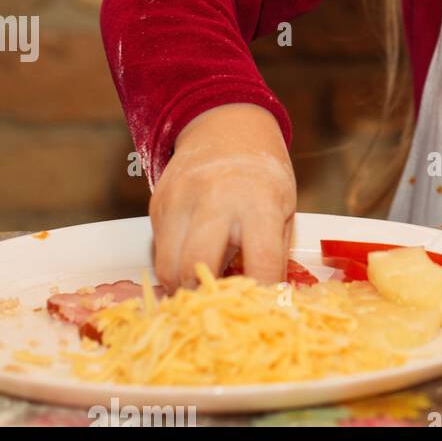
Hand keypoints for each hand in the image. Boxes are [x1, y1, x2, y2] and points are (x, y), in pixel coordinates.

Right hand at [149, 103, 295, 290]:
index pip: (261, 262)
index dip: (261, 294)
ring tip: (202, 290)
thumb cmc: (262, 175)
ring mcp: (181, 199)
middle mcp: (216, 199)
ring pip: (169, 266)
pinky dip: (173, 266)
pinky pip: (159, 251)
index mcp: (259, 201)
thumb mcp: (283, 206)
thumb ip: (273, 251)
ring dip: (184, 288)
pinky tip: (190, 262)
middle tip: (218, 308)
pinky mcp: (158, 203)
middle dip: (207, 298)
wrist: (226, 128)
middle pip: (198, 267)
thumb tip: (269, 301)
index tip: (262, 312)